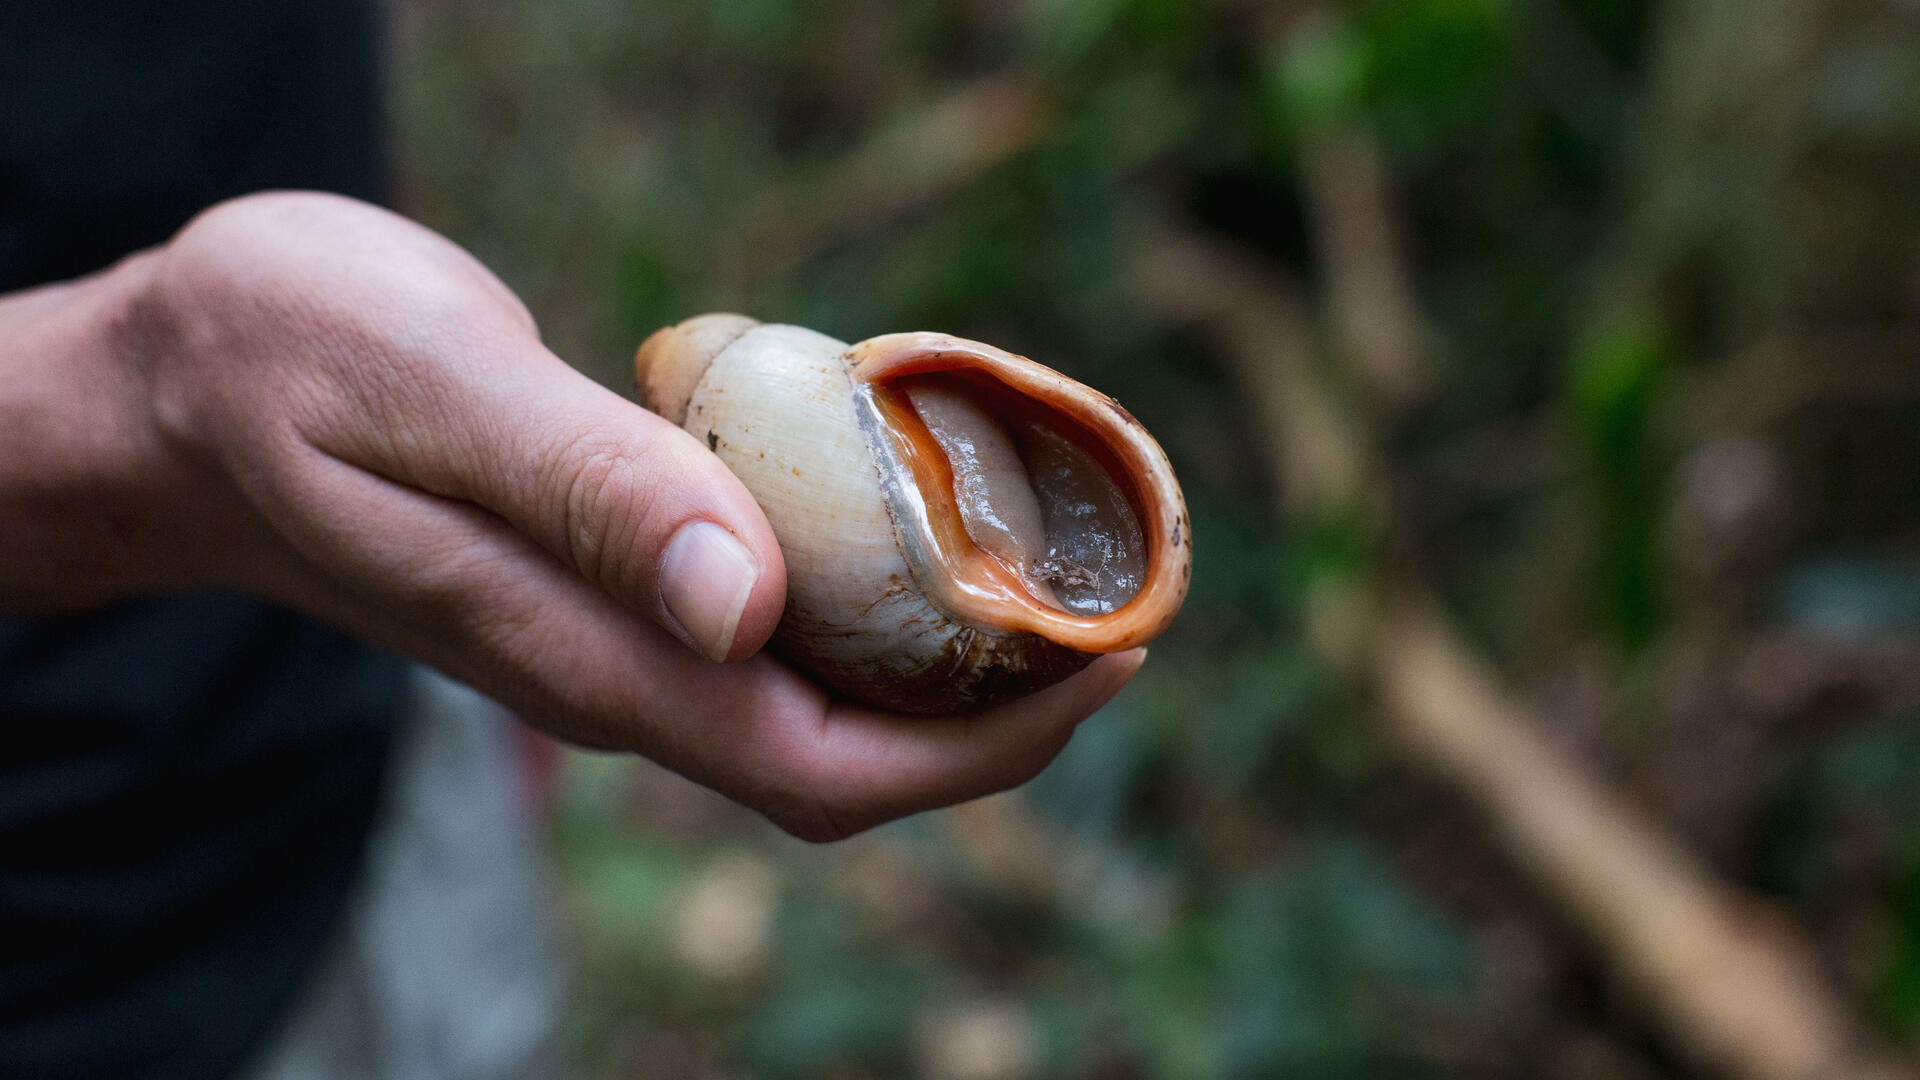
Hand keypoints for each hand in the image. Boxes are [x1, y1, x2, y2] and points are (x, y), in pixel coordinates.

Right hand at [0, 192, 1139, 839]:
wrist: (175, 394)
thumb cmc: (282, 368)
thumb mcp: (424, 395)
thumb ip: (585, 496)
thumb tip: (748, 602)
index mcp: (589, 655)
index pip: (825, 764)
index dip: (988, 744)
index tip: (1111, 660)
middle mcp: (618, 672)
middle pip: (850, 754)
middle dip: (1006, 706)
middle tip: (1123, 598)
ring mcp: (614, 635)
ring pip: (822, 692)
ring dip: (955, 651)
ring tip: (1059, 549)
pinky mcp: (612, 580)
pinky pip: (775, 623)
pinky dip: (875, 586)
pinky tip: (923, 505)